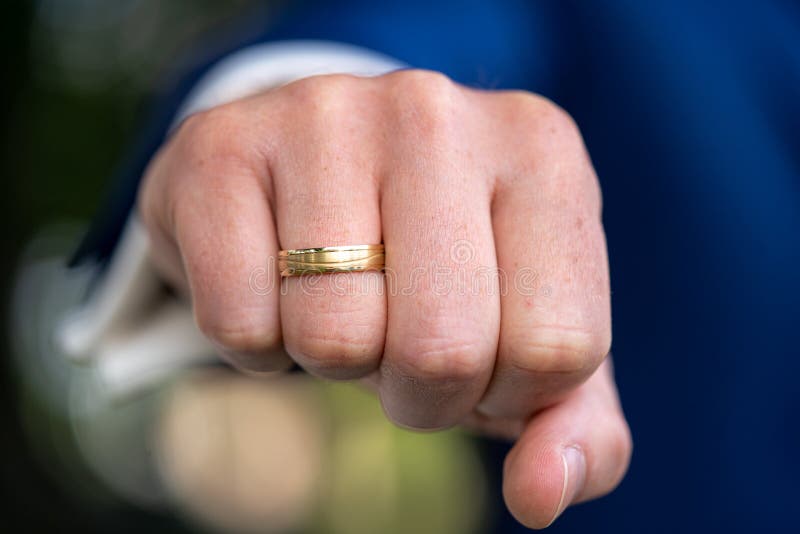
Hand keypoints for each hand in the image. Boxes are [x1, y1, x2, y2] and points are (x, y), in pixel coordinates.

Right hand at [139, 70, 631, 528]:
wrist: (319, 174)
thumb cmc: (439, 266)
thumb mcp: (527, 334)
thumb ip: (572, 426)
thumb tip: (541, 496)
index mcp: (541, 151)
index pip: (555, 349)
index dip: (506, 389)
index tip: (478, 347)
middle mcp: (436, 111)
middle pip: (443, 349)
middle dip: (417, 386)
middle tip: (398, 334)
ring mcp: (321, 113)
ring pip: (335, 338)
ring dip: (335, 359)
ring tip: (338, 297)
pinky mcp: (220, 145)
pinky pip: (237, 321)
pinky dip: (256, 342)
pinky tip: (272, 282)